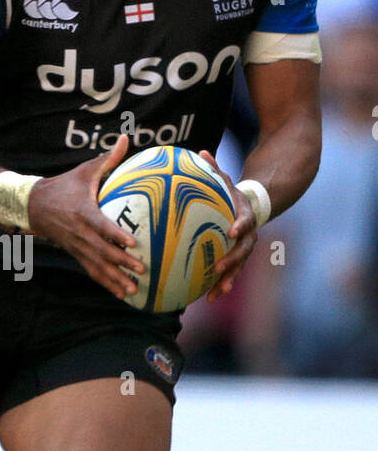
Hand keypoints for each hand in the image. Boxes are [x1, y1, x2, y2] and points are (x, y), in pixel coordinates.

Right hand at [27, 135, 145, 300]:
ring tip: (132, 290)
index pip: (102, 226)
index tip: (133, 243)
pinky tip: (121, 293)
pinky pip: (91, 270)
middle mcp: (80, 233)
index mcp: (84, 212)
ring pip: (97, 266)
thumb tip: (128, 138)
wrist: (34, 205)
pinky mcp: (75, 253)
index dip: (116, 235)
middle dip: (121, 262)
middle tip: (141, 270)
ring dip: (114, 279)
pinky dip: (105, 282)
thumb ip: (109, 158)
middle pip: (102, 251)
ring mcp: (77, 246)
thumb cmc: (64, 185)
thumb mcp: (85, 170)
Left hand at [198, 150, 257, 301]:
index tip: (232, 231)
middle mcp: (248, 235)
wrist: (249, 209)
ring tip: (217, 292)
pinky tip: (208, 299)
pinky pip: (230, 274)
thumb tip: (201, 152)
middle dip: (233, 260)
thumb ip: (215, 170)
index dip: (240, 226)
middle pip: (244, 250)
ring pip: (238, 266)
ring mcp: (244, 249)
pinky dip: (221, 285)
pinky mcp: (236, 259)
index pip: (245, 221)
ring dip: (228, 280)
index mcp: (244, 216)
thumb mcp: (225, 181)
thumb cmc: (230, 194)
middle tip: (219, 268)